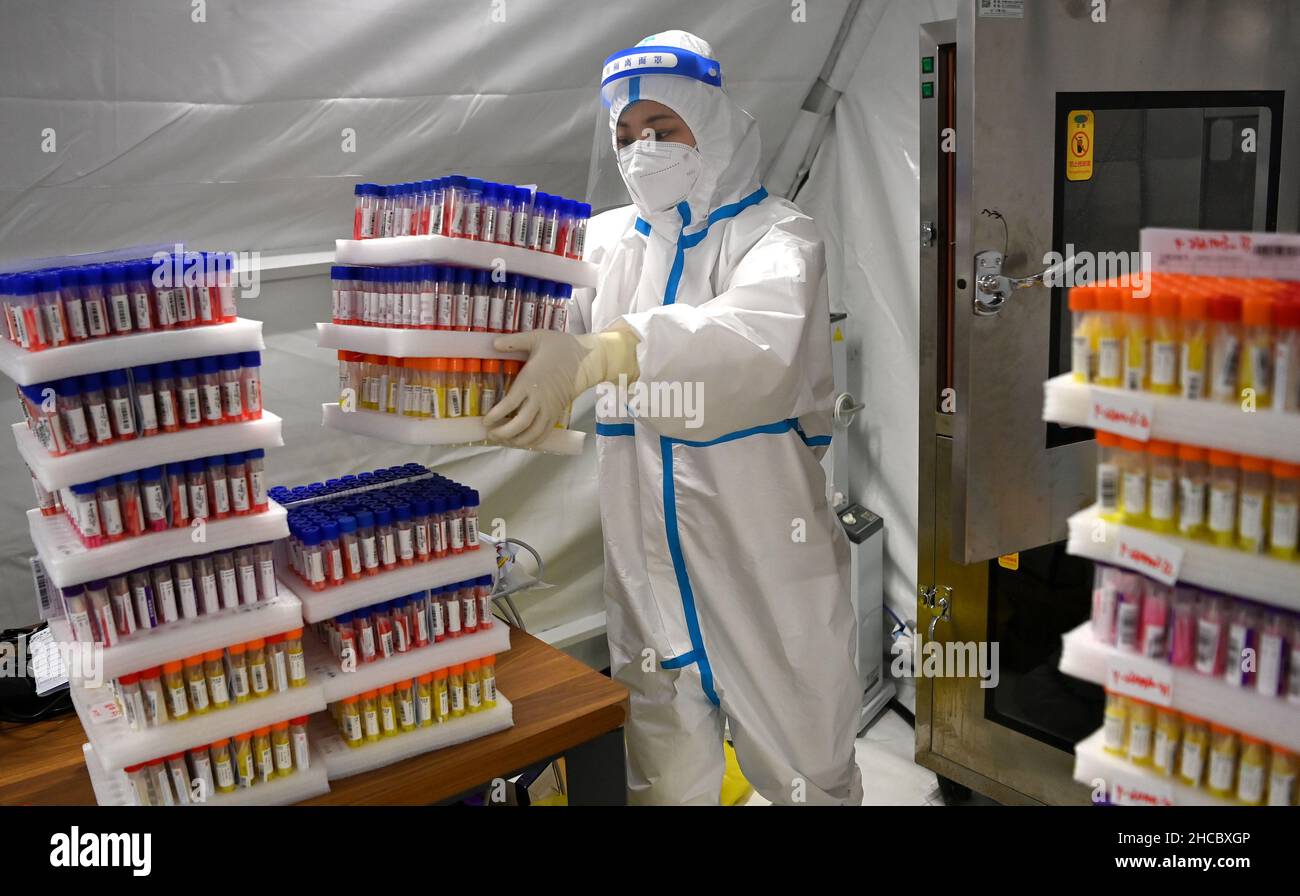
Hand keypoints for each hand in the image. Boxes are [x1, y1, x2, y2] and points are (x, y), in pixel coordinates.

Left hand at [484, 329, 639, 447]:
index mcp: (530, 380)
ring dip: (516, 440)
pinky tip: (522, 441)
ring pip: (533, 433)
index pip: (509, 404)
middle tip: (490, 434)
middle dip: (503, 433)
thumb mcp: (537, 337)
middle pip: (520, 424)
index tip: (485, 420)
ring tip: (503, 440)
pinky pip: (544, 432)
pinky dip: (532, 441)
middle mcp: (539, 398)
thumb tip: (493, 343)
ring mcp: (550, 408)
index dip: (495, 416)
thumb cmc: (561, 346)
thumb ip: (514, 341)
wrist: (587, 358)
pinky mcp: (557, 413)